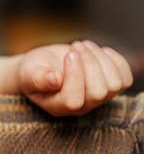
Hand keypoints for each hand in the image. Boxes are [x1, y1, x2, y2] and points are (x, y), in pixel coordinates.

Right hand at [18, 40, 132, 115]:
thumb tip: (54, 79)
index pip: (73, 100)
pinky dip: (116, 61)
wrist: (46, 65)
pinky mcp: (110, 87)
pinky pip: (125, 79)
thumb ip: (38, 77)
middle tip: (75, 47)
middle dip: (90, 64)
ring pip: (114, 85)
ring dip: (101, 59)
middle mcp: (80, 107)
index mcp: (57, 107)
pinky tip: (99, 51)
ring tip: (83, 46)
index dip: (75, 76)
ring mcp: (97, 99)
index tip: (69, 54)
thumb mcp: (29, 72)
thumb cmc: (34, 69)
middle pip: (98, 93)